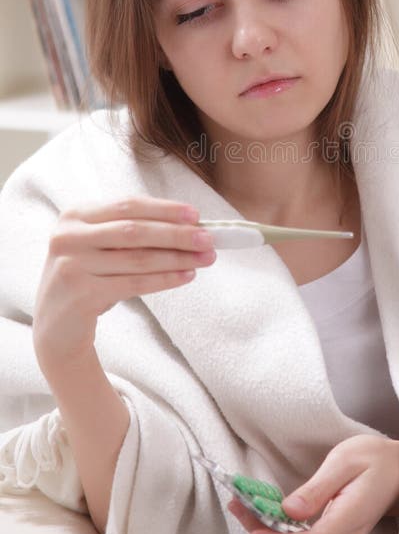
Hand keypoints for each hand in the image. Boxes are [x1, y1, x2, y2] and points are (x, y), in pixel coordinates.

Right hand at [32, 196, 215, 375]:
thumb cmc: (88, 278)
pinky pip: (134, 284)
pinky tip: (186, 276)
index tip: (195, 215)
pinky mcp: (81, 294)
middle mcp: (69, 237)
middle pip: (135, 230)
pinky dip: (164, 279)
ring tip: (204, 259)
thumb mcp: (99, 246)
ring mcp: (72, 265)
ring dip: (177, 258)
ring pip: (137, 258)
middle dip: (176, 234)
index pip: (128, 206)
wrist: (55, 327)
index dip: (164, 209)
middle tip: (208, 239)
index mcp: (75, 215)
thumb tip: (188, 226)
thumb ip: (132, 232)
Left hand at [227, 434, 398, 533]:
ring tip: (246, 506)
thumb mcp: (345, 461)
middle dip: (263, 533)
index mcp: (348, 520)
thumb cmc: (376, 460)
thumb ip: (317, 488)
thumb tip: (289, 509)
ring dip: (269, 533)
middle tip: (238, 505)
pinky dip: (281, 532)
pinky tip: (268, 514)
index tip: (253, 527)